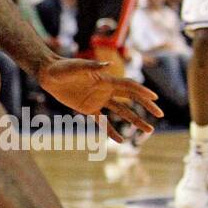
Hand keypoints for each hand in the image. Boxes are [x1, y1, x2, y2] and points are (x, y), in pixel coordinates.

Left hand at [39, 57, 162, 138]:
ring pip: (122, 112)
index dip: (143, 92)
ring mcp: (98, 100)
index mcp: (105, 80)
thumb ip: (91, 67)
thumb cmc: (62, 67)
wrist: (48, 74)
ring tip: (149, 130)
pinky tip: (121, 140)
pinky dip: (111, 131)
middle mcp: (105, 90)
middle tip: (160, 115)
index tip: (155, 99)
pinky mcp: (88, 109)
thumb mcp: (76, 67)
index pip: (129, 86)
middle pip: (131, 99)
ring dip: (135, 120)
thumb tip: (109, 66)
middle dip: (146, 106)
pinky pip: (103, 122)